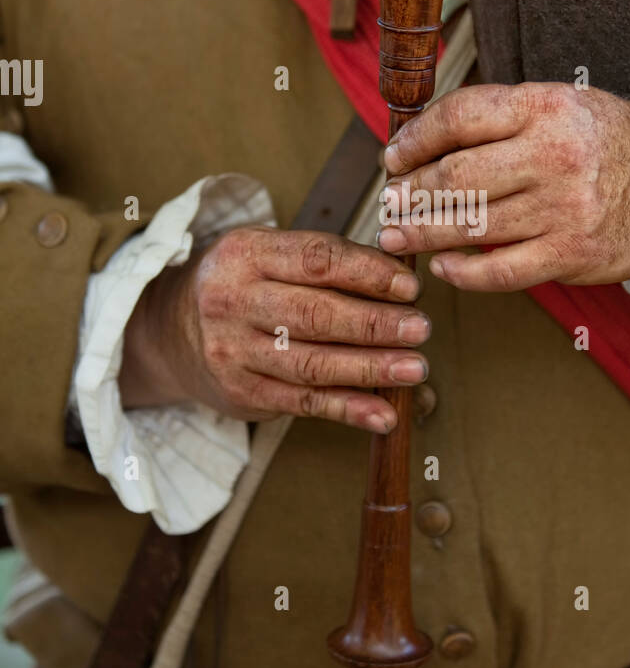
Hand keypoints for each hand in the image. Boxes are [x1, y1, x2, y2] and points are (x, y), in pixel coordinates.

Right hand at [118, 228, 431, 431]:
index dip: (367, 273)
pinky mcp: (241, 392)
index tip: (410, 286)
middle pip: (315, 314)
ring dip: (370, 368)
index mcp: (245, 253)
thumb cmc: (242, 285)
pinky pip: (303, 402)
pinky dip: (348, 410)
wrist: (170, 332)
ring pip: (311, 363)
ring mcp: (234, 350)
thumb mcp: (267, 254)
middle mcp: (233, 300)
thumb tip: (400, 275)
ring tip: (414, 369)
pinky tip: (383, 414)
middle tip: (421, 329)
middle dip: (376, 324)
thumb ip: (323, 260)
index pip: (315, 260)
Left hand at [378, 83, 629, 290]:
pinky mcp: (573, 254)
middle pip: (457, 177)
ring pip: (471, 226)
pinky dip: (463, 272)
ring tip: (396, 235)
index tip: (393, 157)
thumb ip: (500, 118)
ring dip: (422, 233)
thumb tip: (424, 143)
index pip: (460, 117)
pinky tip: (443, 265)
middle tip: (388, 203)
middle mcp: (553, 155)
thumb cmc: (607, 143)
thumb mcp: (560, 105)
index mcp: (545, 107)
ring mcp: (564, 209)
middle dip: (410, 193)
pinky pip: (501, 271)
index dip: (416, 139)